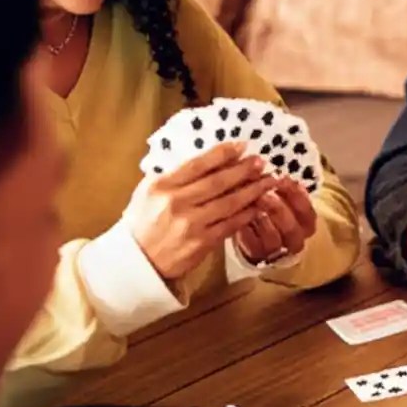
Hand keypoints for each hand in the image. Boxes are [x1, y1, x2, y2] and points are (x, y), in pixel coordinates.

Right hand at [128, 142, 277, 278]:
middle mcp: (177, 202)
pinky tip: (259, 205)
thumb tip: (206, 160)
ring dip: (252, 191)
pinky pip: (230, 225)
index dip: (223, 154)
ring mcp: (191, 224)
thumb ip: (173, 176)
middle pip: (218, 182)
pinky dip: (247, 214)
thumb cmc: (142, 222)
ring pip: (229, 203)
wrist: (137, 261)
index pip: (198, 165)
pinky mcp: (202, 243)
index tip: (242, 146)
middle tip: (261, 161)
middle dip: (244, 170)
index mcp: (162, 185)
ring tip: (269, 181)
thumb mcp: (148, 192)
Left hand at [235, 176, 319, 263]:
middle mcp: (295, 239)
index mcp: (306, 224)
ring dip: (262, 221)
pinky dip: (246, 233)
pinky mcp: (258, 255)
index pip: (307, 212)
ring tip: (251, 206)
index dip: (297, 196)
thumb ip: (280, 186)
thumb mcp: (281, 194)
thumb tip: (270, 168)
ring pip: (273, 240)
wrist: (257, 230)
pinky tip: (240, 218)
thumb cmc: (272, 206)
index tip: (283, 179)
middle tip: (264, 193)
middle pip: (291, 228)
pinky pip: (253, 247)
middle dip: (278, 209)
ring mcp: (276, 251)